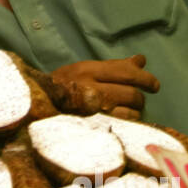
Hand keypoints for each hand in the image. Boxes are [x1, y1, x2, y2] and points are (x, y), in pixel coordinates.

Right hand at [45, 55, 160, 119]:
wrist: (34, 108)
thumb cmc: (63, 87)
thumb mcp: (84, 71)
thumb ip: (113, 66)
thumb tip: (140, 60)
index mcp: (86, 70)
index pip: (125, 71)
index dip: (145, 78)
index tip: (154, 86)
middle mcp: (88, 88)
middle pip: (130, 93)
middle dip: (140, 97)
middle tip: (139, 100)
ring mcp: (90, 111)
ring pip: (129, 111)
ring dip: (134, 112)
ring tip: (129, 111)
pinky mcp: (92, 127)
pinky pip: (121, 126)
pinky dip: (127, 124)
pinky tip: (123, 122)